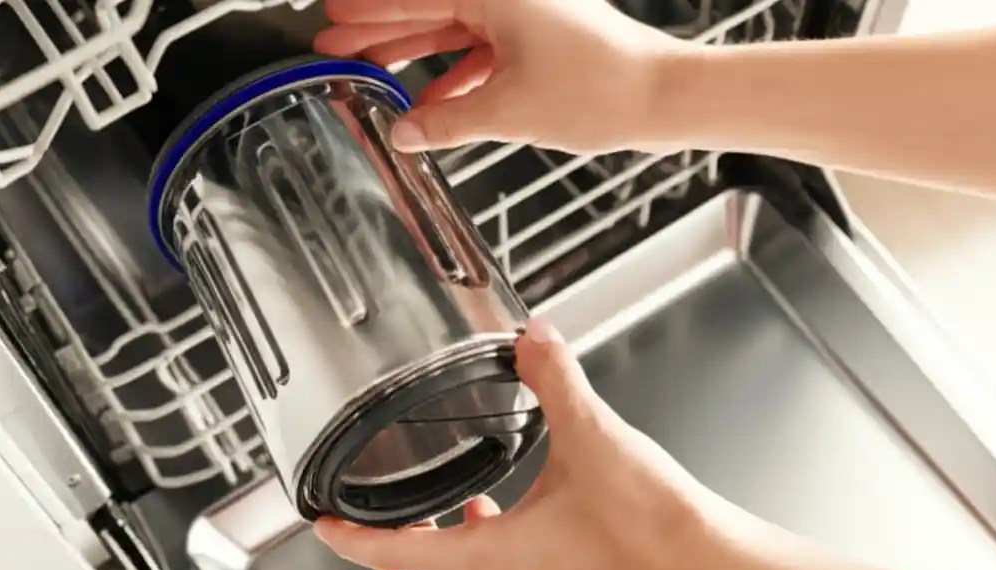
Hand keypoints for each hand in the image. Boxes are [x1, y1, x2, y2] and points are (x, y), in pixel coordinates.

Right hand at [314, 0, 688, 153]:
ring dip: (414, 54)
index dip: (368, 10)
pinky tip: (430, 102)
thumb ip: (447, 122)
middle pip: (428, 9)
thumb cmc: (604, 87)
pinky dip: (455, 76)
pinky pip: (482, 54)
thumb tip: (406, 132)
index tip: (331, 14)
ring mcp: (526, 17)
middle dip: (380, 29)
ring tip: (370, 69)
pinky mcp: (540, 42)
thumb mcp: (507, 110)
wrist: (663, 98)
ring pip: (453, 32)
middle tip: (336, 42)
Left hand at [314, 318, 748, 569]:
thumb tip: (533, 340)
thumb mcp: (590, 436)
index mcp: (491, 559)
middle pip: (422, 568)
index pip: (392, 554)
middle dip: (387, 539)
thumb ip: (554, 379)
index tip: (320, 522)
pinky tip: (512, 510)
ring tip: (440, 503)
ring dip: (440, 540)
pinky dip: (488, 541)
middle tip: (363, 513)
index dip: (348, 537)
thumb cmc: (652, 529)